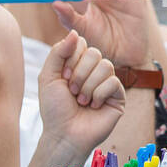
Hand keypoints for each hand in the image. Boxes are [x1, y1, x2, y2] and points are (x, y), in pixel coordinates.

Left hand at [37, 30, 126, 155]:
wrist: (64, 134)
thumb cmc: (55, 108)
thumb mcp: (48, 76)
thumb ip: (58, 52)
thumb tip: (75, 32)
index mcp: (78, 64)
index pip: (81, 43)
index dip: (71, 59)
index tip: (63, 78)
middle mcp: (94, 71)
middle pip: (95, 53)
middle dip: (79, 74)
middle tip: (72, 91)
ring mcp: (107, 83)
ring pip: (106, 66)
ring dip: (88, 86)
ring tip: (82, 101)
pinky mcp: (118, 96)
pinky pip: (114, 82)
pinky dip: (99, 94)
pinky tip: (94, 106)